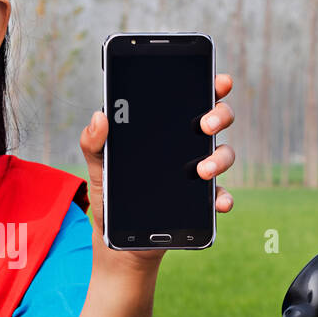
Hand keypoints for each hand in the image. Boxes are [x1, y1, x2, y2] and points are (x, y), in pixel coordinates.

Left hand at [79, 73, 236, 267]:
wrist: (116, 236)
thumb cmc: (110, 192)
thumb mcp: (98, 166)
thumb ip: (94, 142)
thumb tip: (99, 116)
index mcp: (166, 128)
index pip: (192, 97)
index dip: (210, 84)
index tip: (219, 79)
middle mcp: (188, 145)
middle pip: (217, 120)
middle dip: (220, 115)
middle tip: (206, 124)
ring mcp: (199, 172)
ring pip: (223, 154)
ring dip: (219, 159)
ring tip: (202, 171)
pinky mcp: (202, 202)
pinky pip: (220, 196)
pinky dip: (223, 198)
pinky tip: (219, 203)